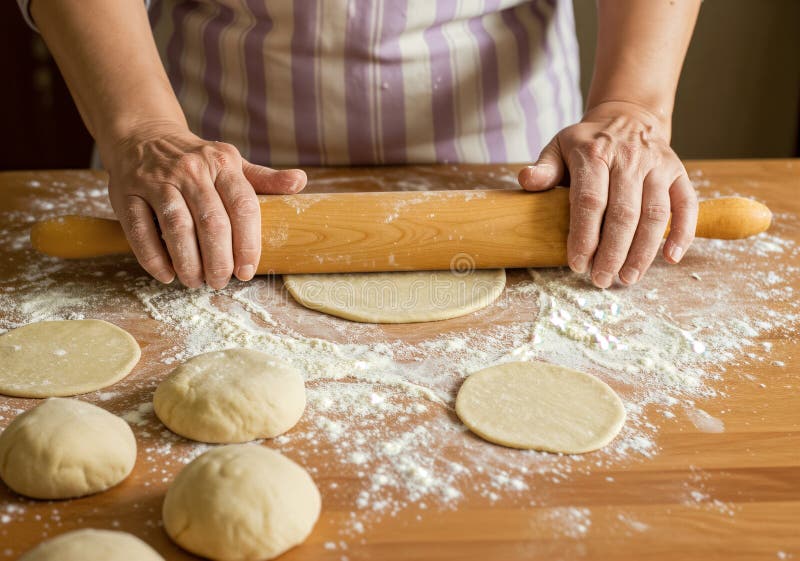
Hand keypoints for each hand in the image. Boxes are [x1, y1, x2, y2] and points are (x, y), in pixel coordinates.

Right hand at [104, 122, 305, 288]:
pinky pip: (140, 231)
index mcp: (222, 163)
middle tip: (221, 282)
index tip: (247, 271)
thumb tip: (301, 182)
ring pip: (177, 228)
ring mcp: (156, 181)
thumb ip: (265, 179)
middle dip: (219, 260)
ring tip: (195, 282)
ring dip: (188, 262)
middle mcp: (191, 170)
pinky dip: (153, 258)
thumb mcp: (232, 163)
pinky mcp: (126, 193)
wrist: (143, 135)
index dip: (248, 243)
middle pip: (211, 222)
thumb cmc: (196, 160)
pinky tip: (166, 275)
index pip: (242, 206)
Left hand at [518, 101, 697, 287]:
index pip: (590, 201)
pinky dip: (682, 233)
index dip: (584, 236)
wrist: (627, 116)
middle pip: (624, 213)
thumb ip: (544, 168)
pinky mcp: (679, 173)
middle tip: (601, 280)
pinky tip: (670, 258)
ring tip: (627, 278)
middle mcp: (630, 158)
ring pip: (656, 214)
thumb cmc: (588, 142)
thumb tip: (527, 181)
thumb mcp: (559, 147)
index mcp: (595, 153)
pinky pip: (687, 205)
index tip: (578, 264)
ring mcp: (658, 165)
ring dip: (643, 251)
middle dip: (613, 252)